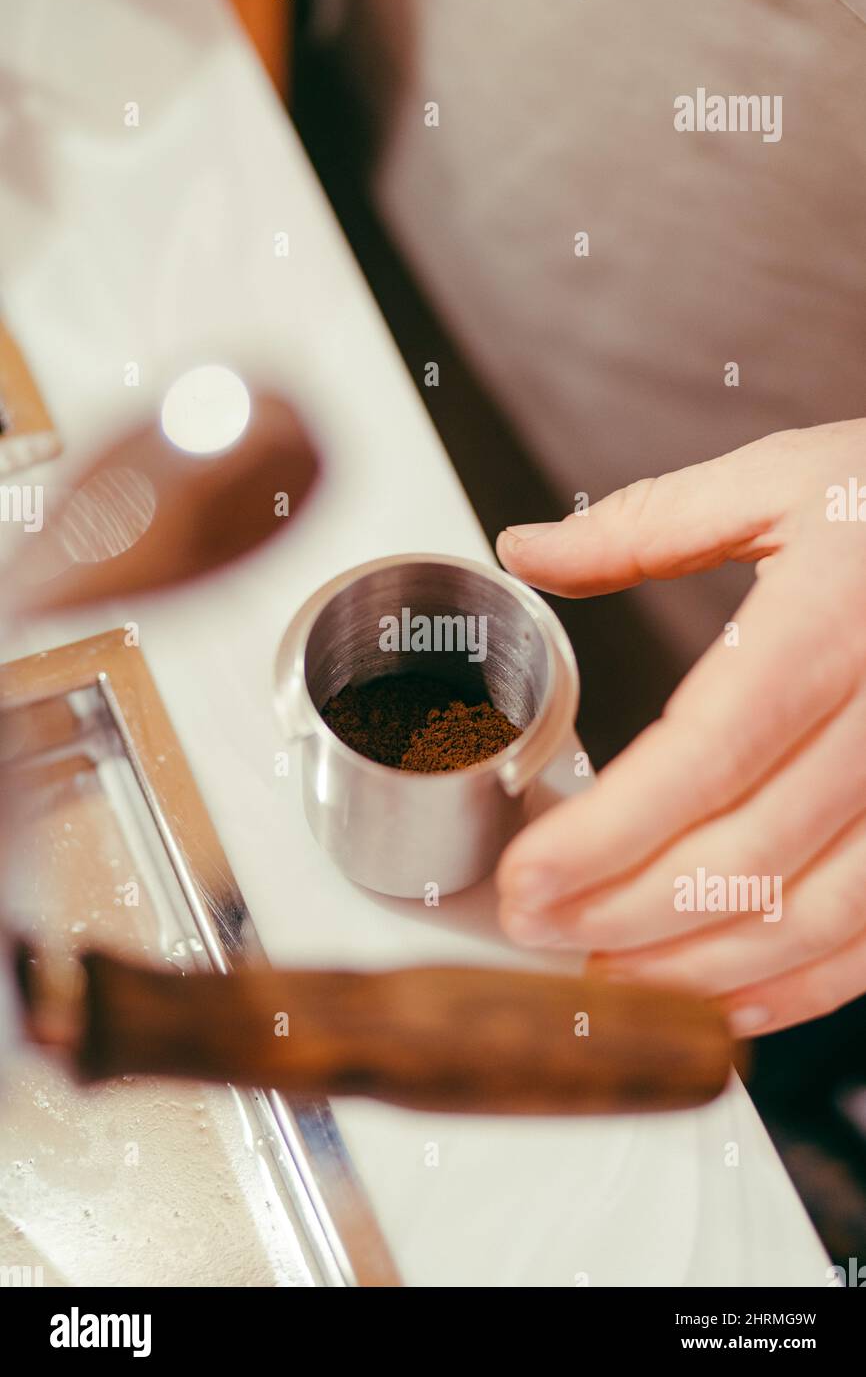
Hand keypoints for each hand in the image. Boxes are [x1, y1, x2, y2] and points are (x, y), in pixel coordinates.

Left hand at [495, 420, 865, 1036]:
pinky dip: (800, 986)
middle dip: (624, 911)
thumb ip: (646, 526)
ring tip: (604, 972)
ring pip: (814, 915)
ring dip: (698, 966)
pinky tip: (721, 996)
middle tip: (534, 926)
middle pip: (749, 853)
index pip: (706, 754)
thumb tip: (528, 548)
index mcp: (833, 621)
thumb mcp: (780, 481)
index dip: (608, 833)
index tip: (527, 876)